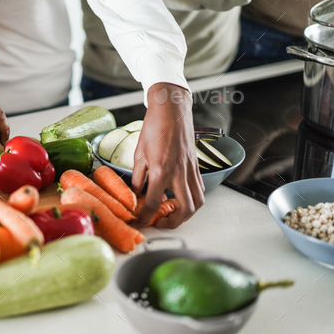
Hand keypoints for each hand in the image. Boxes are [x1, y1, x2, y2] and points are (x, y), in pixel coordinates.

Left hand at [132, 83, 204, 228]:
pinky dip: (193, 198)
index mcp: (161, 171)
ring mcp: (190, 170)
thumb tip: (134, 195)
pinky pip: (199, 188)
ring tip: (173, 214)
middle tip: (161, 223)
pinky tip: (181, 197)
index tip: (139, 222)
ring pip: (198, 201)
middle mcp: (179, 173)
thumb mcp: (139, 154)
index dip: (144, 217)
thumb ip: (138, 178)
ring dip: (187, 213)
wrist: (171, 110)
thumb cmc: (154, 128)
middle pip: (185, 209)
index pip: (153, 204)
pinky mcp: (196, 166)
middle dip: (174, 223)